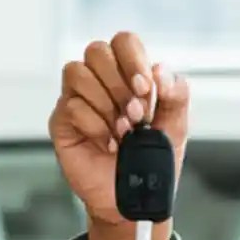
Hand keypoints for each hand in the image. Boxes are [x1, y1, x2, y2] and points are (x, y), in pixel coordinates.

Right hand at [48, 31, 189, 239]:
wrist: (135, 197)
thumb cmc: (153, 160)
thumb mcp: (176, 127)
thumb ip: (176, 95)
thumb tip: (160, 69)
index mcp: (129, 76)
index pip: (124, 42)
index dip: (134, 60)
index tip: (147, 89)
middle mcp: (100, 82)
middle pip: (97, 51)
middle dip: (120, 83)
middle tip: (137, 115)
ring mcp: (78, 99)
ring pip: (77, 72)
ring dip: (107, 104)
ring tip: (124, 132)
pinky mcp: (62, 121)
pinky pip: (71, 106)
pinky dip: (97, 126)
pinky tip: (110, 145)